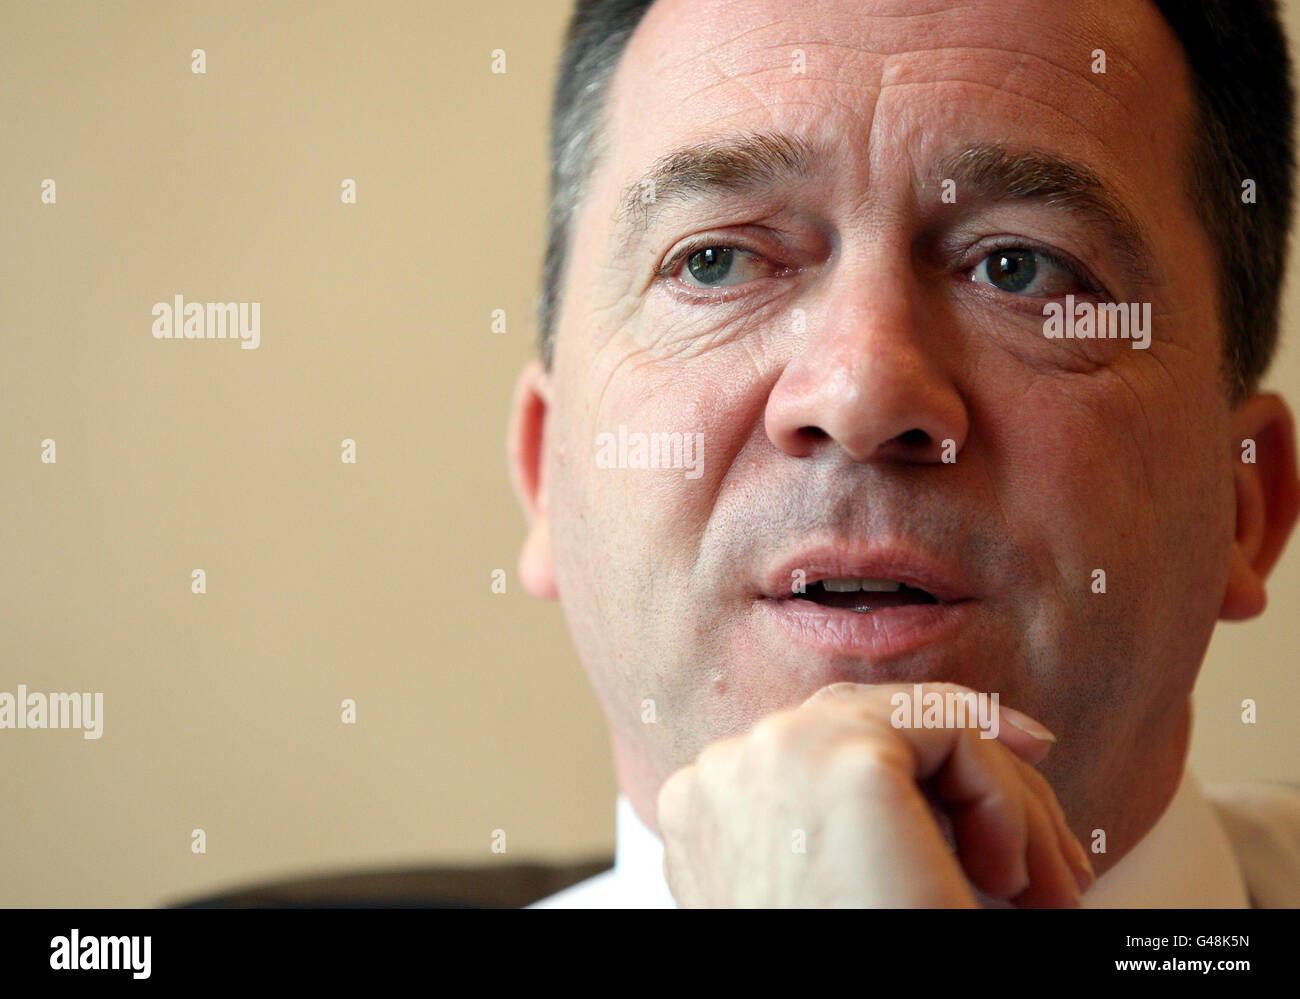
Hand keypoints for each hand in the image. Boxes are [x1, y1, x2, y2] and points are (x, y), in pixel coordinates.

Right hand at [656, 681, 1094, 906]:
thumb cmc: (854, 974)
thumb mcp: (845, 881)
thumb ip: (852, 823)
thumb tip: (978, 749)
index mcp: (709, 808)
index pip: (819, 740)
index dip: (921, 760)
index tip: (998, 812)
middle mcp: (724, 769)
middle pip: (867, 721)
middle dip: (973, 784)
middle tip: (1046, 868)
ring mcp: (773, 752)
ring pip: (913, 722)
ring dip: (999, 799)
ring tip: (1040, 887)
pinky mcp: (841, 759)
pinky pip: (951, 732)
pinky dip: (1004, 800)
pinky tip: (1008, 879)